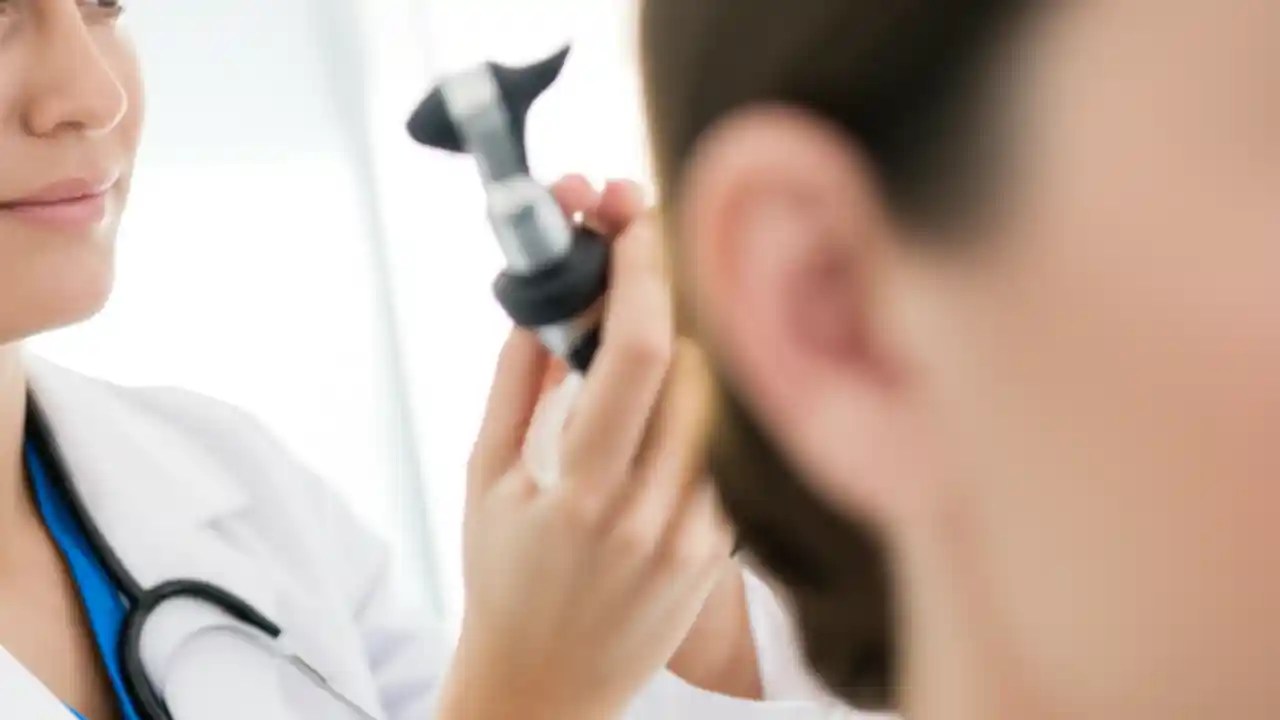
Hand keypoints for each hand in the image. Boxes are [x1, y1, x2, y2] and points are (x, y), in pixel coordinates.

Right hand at [439, 178, 734, 719]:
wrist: (545, 688)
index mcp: (584, 494)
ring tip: (650, 325)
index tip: (636, 215)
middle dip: (672, 290)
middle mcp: (655, 515)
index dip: (642, 268)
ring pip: (725, 401)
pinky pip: (732, 452)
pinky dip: (706, 406)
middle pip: (698, 361)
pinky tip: (672, 395)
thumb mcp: (484, 480)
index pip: (636, 353)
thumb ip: (515, 382)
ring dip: (691, 345)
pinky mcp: (724, 552)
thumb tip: (543, 295)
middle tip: (643, 252)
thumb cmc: (503, 582)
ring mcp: (700, 538)